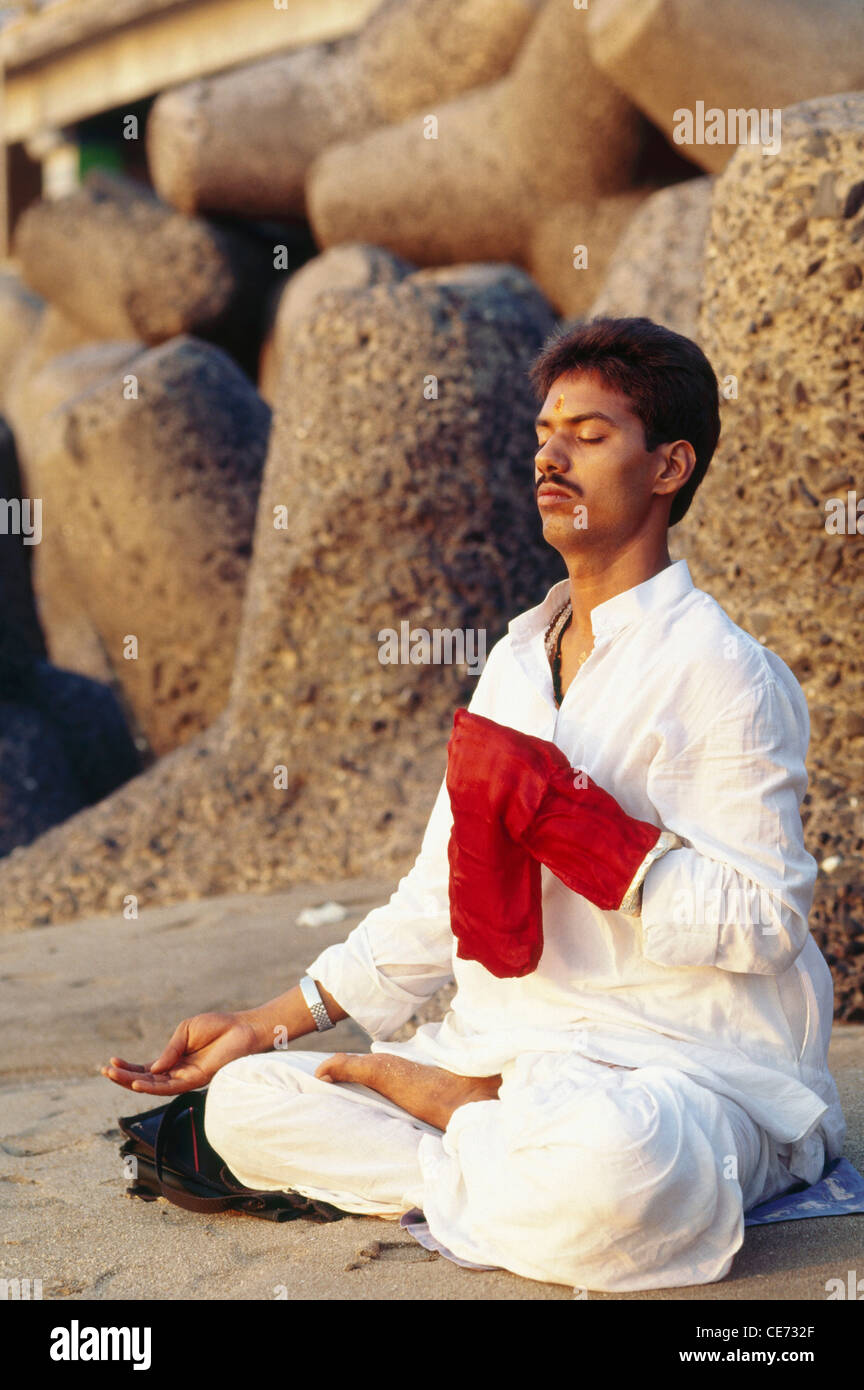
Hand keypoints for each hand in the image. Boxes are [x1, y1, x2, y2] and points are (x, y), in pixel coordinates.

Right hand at [100, 1011, 259, 1095]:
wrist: (242, 1029)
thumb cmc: (217, 1027)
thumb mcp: (186, 1031)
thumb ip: (170, 1049)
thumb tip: (153, 1068)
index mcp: (174, 1060)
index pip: (146, 1069)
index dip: (128, 1068)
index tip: (110, 1063)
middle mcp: (178, 1072)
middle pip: (146, 1080)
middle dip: (124, 1077)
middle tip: (105, 1071)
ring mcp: (187, 1077)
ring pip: (155, 1086)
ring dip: (133, 1083)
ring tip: (115, 1076)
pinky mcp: (197, 1079)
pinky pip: (172, 1087)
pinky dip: (154, 1086)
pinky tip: (139, 1082)